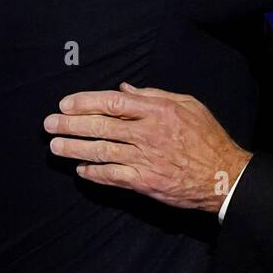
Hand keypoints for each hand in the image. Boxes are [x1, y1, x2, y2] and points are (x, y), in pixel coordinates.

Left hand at [44, 83, 251, 213]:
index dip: (85, 102)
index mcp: (158, 110)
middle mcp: (148, 134)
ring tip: (55, 146)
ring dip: (74, 148)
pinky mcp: (144, 183)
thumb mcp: (188, 104)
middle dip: (71, 124)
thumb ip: (154, 95)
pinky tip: (80, 169)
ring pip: (101, 151)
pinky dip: (93, 173)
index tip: (66, 103)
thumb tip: (124, 89)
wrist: (224, 176)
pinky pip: (112, 176)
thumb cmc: (207, 137)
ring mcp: (144, 160)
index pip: (112, 102)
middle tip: (49, 124)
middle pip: (101, 126)